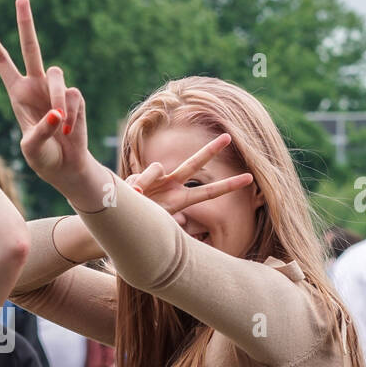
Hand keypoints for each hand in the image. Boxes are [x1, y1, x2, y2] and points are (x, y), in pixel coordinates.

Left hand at [0, 0, 99, 198]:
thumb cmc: (42, 158)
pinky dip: (72, 116)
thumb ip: (40, 131)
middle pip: (30, 47)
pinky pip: (74, 97)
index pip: (1, 61)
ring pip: (57, 75)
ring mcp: (56, 89)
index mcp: (16, 92)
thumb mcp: (31, 149)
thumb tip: (57, 113)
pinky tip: (70, 132)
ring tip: (61, 124)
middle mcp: (36, 85)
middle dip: (26, 22)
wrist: (65, 168)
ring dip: (57, 98)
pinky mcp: (75, 97)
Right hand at [125, 135, 255, 227]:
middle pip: (193, 164)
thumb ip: (168, 213)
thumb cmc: (138, 230)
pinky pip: (139, 175)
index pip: (209, 192)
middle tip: (228, 136)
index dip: (229, 185)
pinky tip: (129, 195)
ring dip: (144, 183)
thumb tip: (169, 196)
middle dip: (210, 150)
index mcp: (180, 201)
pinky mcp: (138, 176)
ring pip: (156, 167)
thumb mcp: (156, 224)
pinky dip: (135, 186)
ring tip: (137, 199)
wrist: (115, 223)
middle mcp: (171, 186)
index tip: (250, 177)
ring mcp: (155, 180)